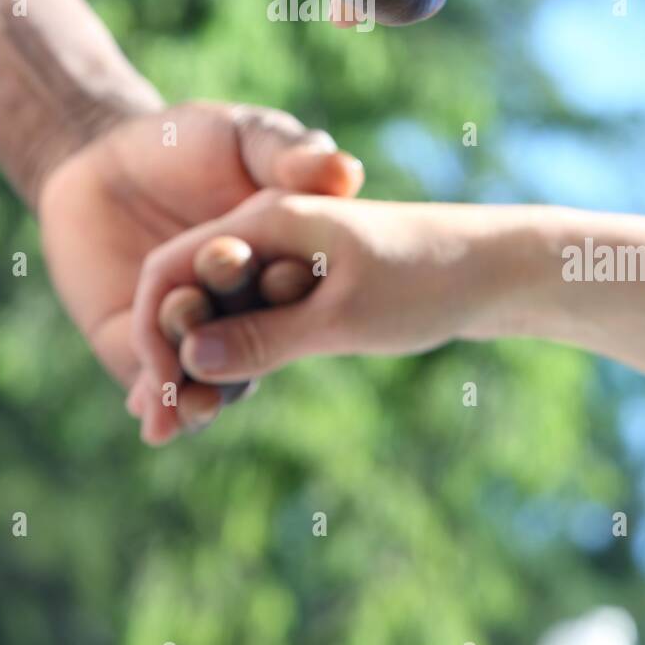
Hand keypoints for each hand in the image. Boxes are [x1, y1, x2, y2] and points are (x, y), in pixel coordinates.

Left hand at [38, 104, 362, 435]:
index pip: (293, 284)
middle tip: (217, 331)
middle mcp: (245, 305)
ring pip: (214, 377)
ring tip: (198, 402)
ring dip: (209, 393)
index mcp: (279, 260)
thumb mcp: (245, 133)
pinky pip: (158, 387)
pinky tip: (158, 421)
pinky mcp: (144, 353)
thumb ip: (289, 150)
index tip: (287, 275)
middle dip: (243, 341)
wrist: (101, 159)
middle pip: (255, 339)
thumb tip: (347, 171)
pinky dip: (163, 407)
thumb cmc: (187, 138)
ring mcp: (197, 333)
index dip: (292, 284)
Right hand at [131, 192, 535, 418]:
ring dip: (191, 361)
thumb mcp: (344, 315)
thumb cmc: (425, 278)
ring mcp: (280, 256)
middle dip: (163, 353)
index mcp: (266, 218)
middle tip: (153, 427)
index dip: (154, 332)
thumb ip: (267, 336)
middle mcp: (265, 230)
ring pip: (215, 309)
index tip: (156, 397)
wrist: (491, 266)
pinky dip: (226, 355)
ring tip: (170, 427)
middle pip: (186, 289)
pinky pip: (247, 319)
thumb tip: (192, 361)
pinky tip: (216, 396)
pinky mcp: (300, 283)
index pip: (172, 267)